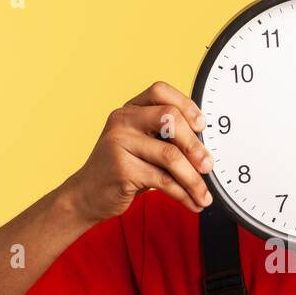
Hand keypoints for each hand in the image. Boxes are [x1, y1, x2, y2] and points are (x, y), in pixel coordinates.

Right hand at [62, 81, 214, 223]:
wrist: (87, 195)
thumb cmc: (121, 168)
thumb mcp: (141, 145)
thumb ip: (165, 138)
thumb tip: (205, 148)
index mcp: (129, 109)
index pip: (160, 91)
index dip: (186, 104)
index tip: (202, 125)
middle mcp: (122, 121)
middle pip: (170, 119)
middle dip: (195, 145)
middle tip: (208, 165)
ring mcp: (119, 144)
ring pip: (170, 155)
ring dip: (194, 178)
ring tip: (204, 194)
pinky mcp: (121, 170)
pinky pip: (163, 180)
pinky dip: (183, 194)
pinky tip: (193, 202)